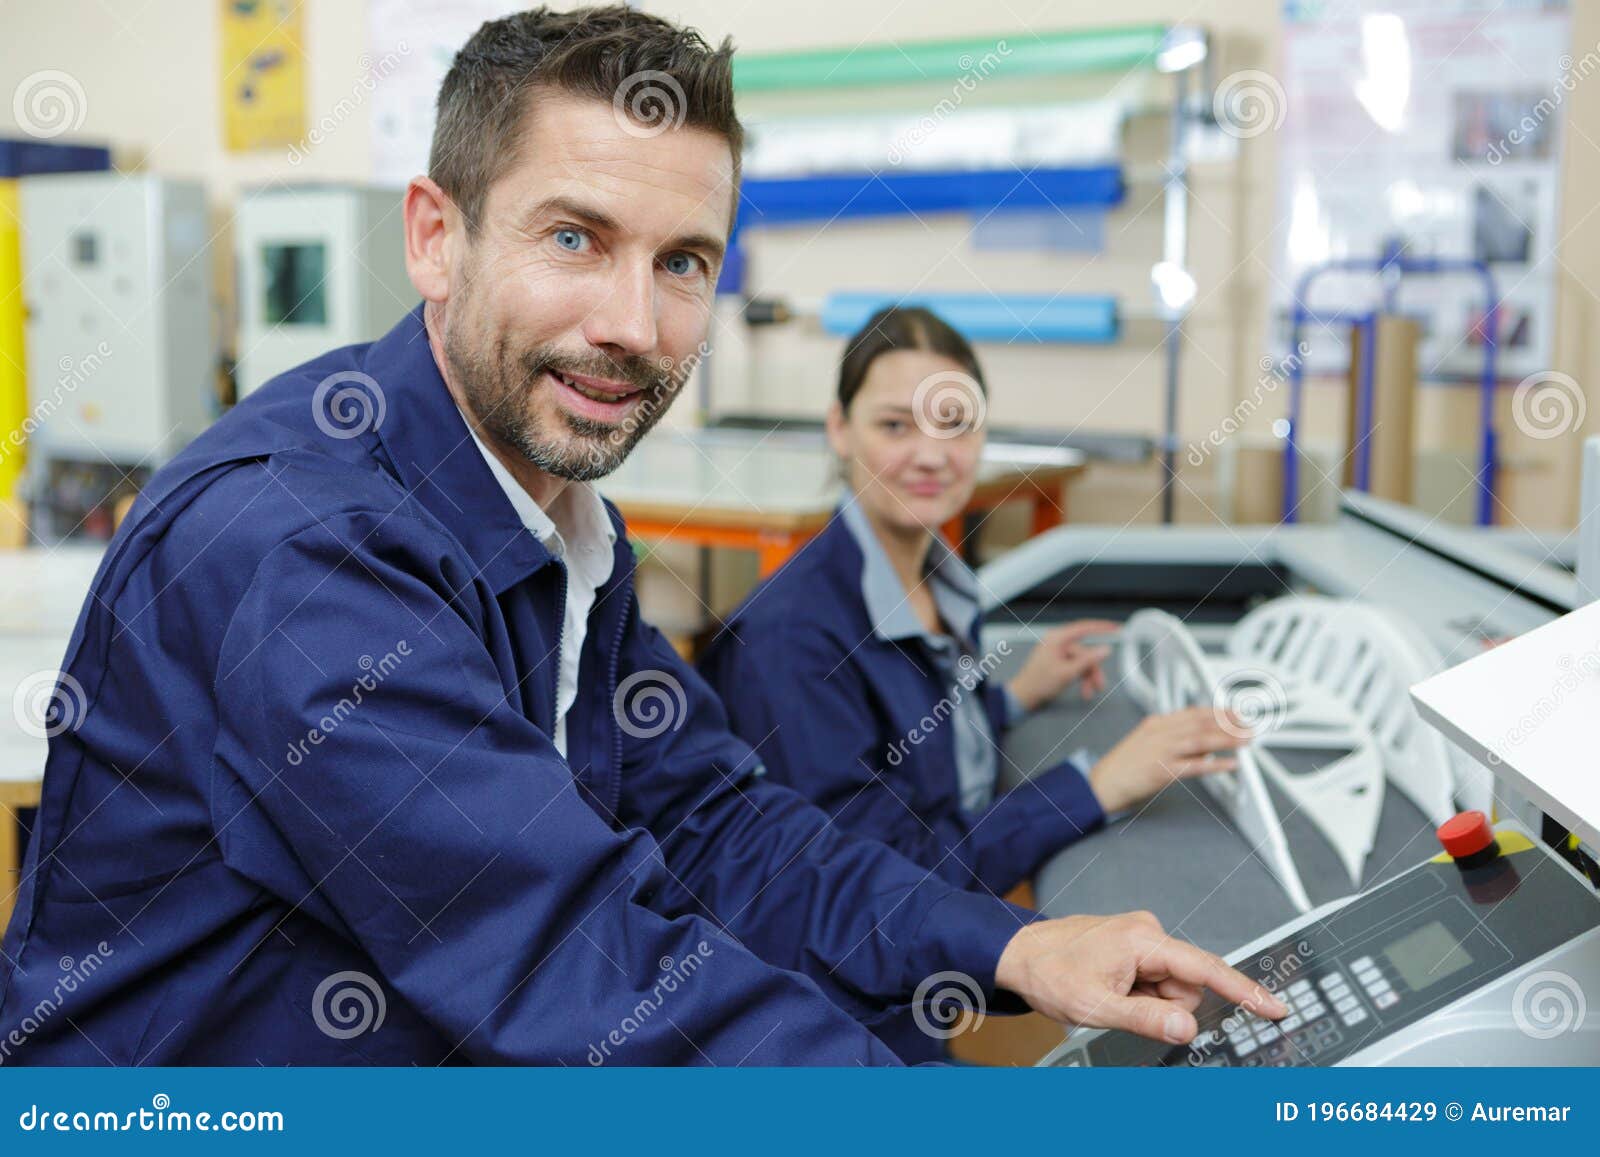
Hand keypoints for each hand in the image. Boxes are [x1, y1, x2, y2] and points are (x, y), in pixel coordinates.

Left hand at [994, 911, 1285, 1043]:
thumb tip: (1188, 1026)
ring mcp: (1141, 937)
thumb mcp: (1096, 1007)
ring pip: (1170, 986)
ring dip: (1148, 1001)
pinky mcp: (1135, 945)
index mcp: (1143, 940)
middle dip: (1164, 1005)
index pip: (1205, 968)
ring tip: (1110, 994)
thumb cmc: (1049, 972)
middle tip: (1120, 1005)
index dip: (1243, 990)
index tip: (1274, 1007)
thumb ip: (1146, 1018)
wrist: (1019, 954)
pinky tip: (1112, 988)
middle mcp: (1147, 931)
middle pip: (1186, 985)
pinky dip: (1140, 993)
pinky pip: (1155, 979)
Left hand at [1007, 619, 1118, 711]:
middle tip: (1099, 685)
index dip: (1102, 627)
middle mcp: (1057, 643)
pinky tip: (1083, 690)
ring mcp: (1058, 652)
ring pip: (1082, 662)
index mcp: (1057, 639)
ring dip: (1088, 677)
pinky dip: (1081, 678)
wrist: (1023, 697)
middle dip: (1093, 670)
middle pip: (1085, 652)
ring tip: (1089, 692)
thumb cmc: (1038, 683)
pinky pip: (1076, 666)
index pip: (1084, 628)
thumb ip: (1088, 660)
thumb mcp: (1067, 673)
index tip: (1116, 628)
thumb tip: (1105, 649)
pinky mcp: (1059, 662)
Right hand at [1087, 706, 1248, 814]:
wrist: (1102, 783)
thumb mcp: (1147, 744)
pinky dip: (1214, 764)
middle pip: (1200, 723)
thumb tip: (1205, 748)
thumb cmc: (1123, 766)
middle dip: (1228, 723)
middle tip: (1248, 725)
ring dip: (1226, 739)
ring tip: (1245, 741)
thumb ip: (1175, 742)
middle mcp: (1160, 732)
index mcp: (1156, 723)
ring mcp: (1160, 750)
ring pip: (1200, 740)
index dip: (1218, 712)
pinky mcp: (1161, 770)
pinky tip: (1230, 764)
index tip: (1236, 714)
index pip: (1193, 712)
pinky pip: (1194, 766)